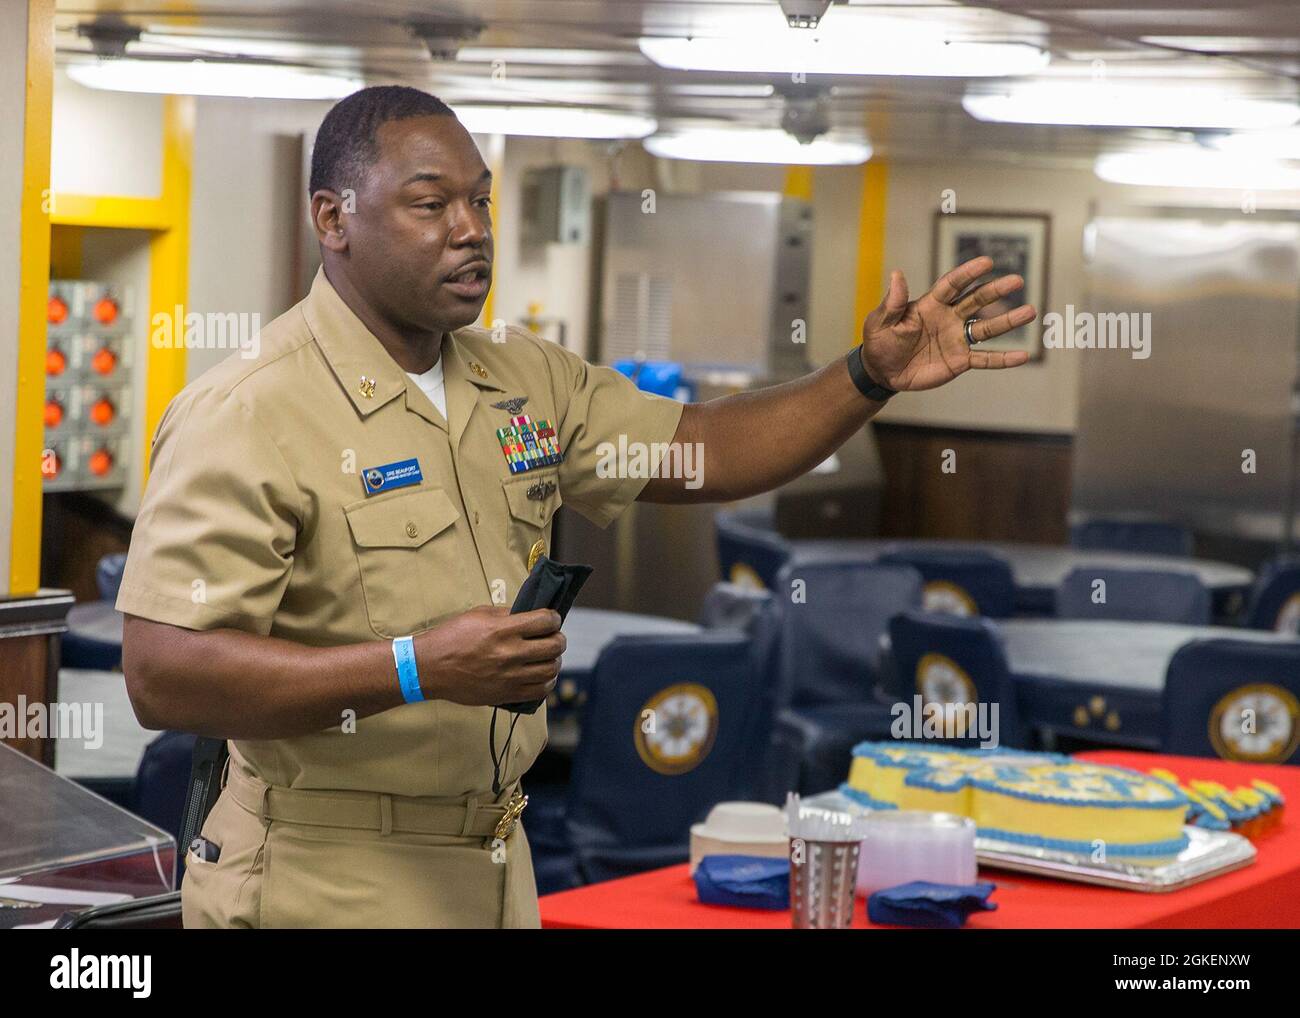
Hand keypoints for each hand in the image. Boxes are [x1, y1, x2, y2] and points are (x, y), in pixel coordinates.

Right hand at [414, 605, 564, 706]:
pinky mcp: (506, 694)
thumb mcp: (477, 615)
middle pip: (554, 646)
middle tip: (553, 637)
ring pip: (551, 670)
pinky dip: (546, 682)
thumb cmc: (451, 638)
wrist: (429, 668)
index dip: (554, 617)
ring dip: (554, 660)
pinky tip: (541, 675)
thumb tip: (528, 615)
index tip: (551, 618)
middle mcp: (509, 653)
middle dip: (558, 638)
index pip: (545, 621)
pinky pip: (539, 691)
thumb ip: (506, 614)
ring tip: (548, 657)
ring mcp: (509, 676)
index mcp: (502, 630)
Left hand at [859, 255, 1037, 391]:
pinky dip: (1003, 359)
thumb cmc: (880, 341)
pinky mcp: (960, 361)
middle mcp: (949, 318)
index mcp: (931, 304)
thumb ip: (892, 302)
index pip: (953, 285)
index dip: (968, 273)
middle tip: (1017, 280)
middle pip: (976, 301)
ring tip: (1031, 311)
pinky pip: (985, 359)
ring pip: (986, 328)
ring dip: (1008, 321)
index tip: (987, 262)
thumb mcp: (880, 321)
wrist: (882, 371)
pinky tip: (1024, 356)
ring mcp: (957, 339)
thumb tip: (896, 274)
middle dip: (996, 290)